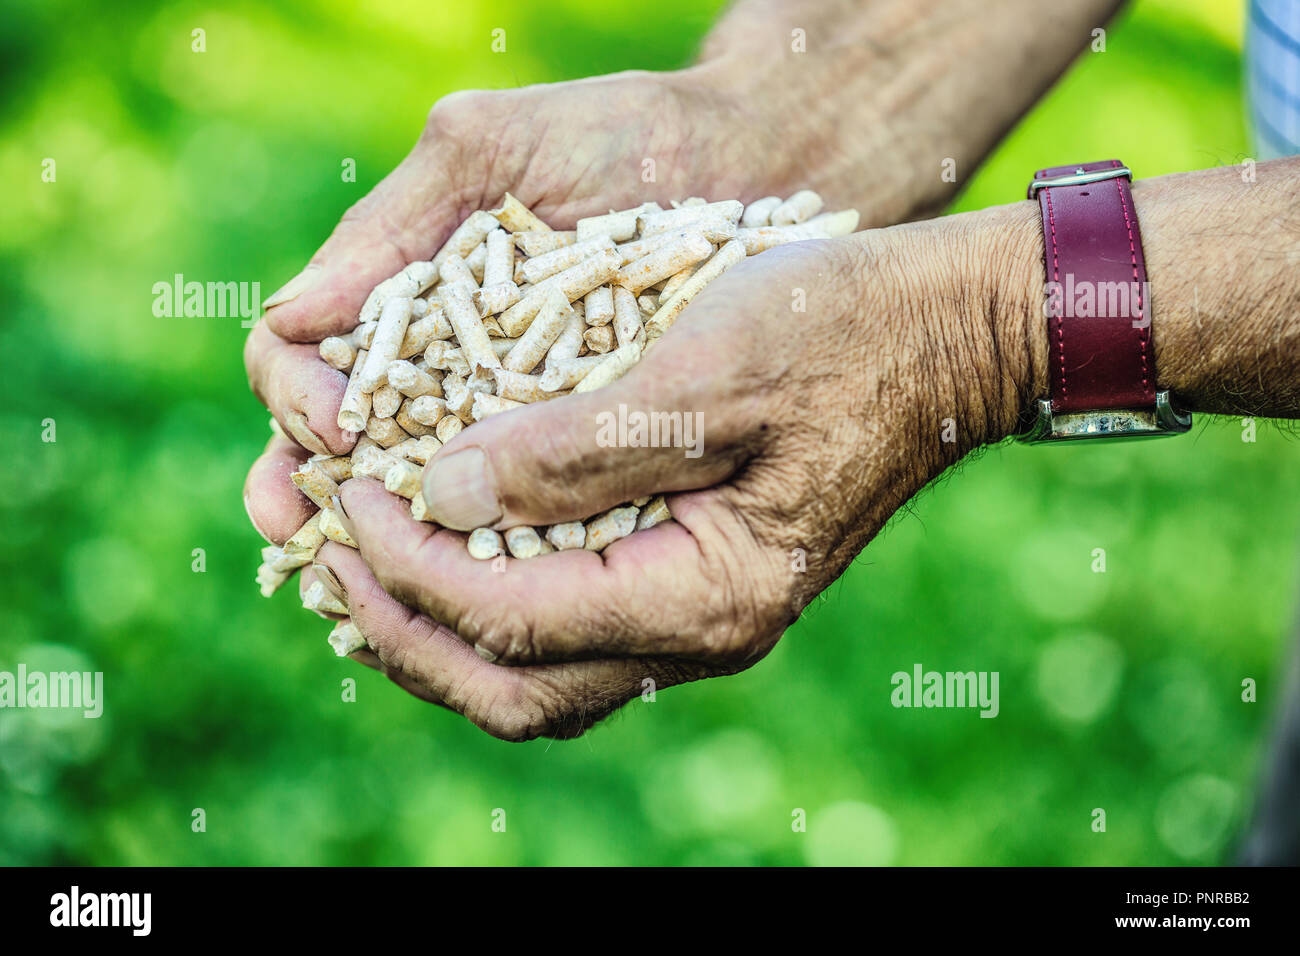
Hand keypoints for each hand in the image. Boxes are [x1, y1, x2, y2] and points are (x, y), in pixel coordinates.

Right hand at [244, 66, 851, 538]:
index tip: (337, 429)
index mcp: (399, 303)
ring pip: (428, 506)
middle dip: (326, 503)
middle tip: (322, 550)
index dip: (298, 403)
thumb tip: (288, 319)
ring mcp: (510, 421)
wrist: (751, 161)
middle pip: (346, 455)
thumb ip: (395, 223)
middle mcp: (443, 372)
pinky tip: (482, 602)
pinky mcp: (586, 458)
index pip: (300, 366)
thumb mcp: (496, 152)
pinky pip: (524, 525)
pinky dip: (494, 561)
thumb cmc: (620, 138)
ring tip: (380, 596)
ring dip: (393, 555)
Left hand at [317, 203, 1041, 738]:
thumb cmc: (840, 333)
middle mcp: (701, 632)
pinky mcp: (687, 580)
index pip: (513, 620)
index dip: (409, 564)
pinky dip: (482, 605)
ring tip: (352, 564)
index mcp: (709, 593)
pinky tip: (437, 548)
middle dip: (400, 629)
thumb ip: (578, 450)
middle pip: (512, 689)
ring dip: (430, 630)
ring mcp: (696, 616)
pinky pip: (563, 631)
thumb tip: (441, 492)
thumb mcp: (707, 371)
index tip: (345, 490)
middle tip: (321, 552)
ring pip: (532, 677)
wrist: (941, 337)